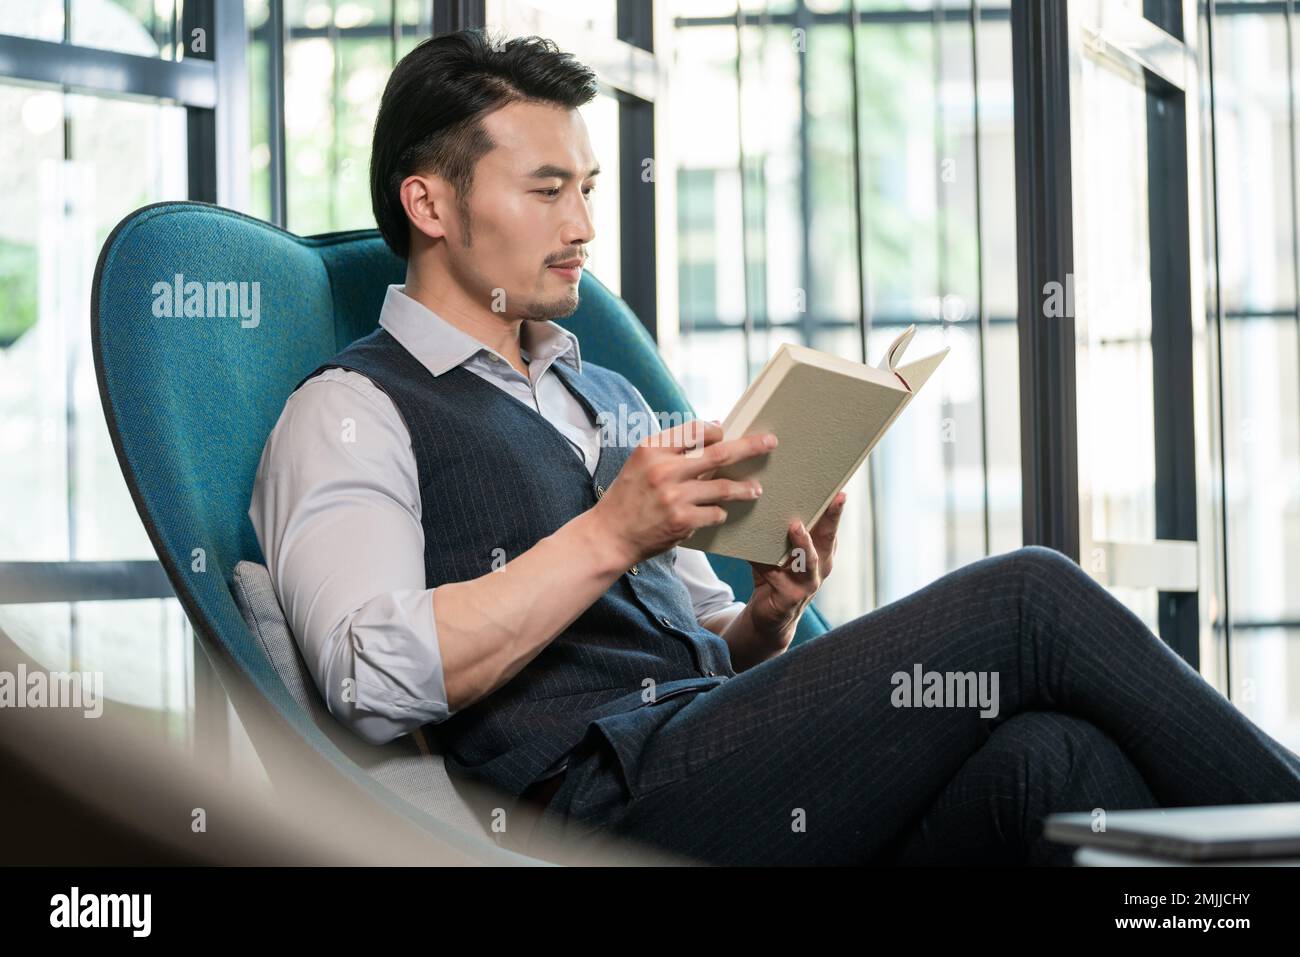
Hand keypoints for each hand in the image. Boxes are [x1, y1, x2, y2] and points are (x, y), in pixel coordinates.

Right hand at [592, 418, 777, 565]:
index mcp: (652, 449)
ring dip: (744, 489)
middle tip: (770, 442)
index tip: (726, 435)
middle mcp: (664, 469)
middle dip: (750, 446)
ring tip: (756, 490)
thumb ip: (673, 446)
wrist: (608, 536)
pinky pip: (715, 513)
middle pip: (720, 453)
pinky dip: (719, 513)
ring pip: (724, 487)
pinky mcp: (682, 522)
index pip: (697, 429)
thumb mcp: (641, 463)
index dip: (716, 431)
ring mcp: (674, 496)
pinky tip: (717, 514)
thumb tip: (714, 428)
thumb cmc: (627, 498)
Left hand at [745, 490, 845, 640]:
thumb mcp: (781, 551)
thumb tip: (763, 498)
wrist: (769, 615)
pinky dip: (764, 564)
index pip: (831, 526)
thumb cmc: (776, 575)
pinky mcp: (790, 598)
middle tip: (834, 499)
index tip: (841, 492)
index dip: (836, 510)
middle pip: (828, 539)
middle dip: (831, 519)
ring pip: (808, 560)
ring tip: (795, 527)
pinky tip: (753, 554)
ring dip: (803, 543)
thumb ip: (780, 531)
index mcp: (821, 550)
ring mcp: (808, 583)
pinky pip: (776, 577)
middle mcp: (820, 566)